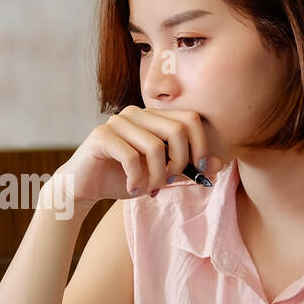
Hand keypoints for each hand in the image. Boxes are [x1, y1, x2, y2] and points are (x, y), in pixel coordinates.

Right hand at [54, 106, 212, 209]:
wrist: (84, 187)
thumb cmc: (123, 178)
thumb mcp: (160, 176)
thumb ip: (186, 169)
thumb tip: (219, 166)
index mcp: (152, 117)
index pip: (190, 119)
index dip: (201, 145)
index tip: (199, 169)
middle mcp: (136, 113)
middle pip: (177, 130)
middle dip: (179, 162)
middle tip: (169, 182)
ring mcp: (118, 122)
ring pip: (154, 147)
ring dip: (156, 176)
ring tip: (148, 190)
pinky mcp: (101, 136)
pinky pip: (131, 157)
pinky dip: (136, 179)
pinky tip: (132, 188)